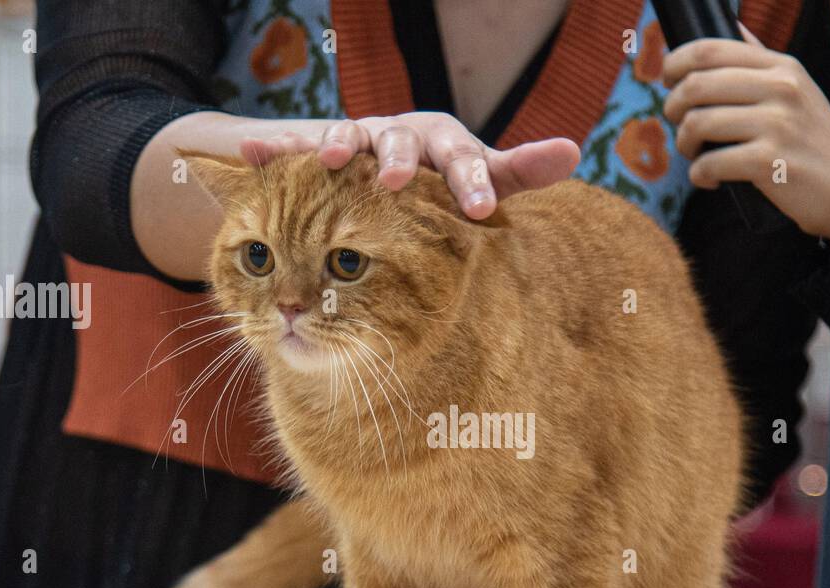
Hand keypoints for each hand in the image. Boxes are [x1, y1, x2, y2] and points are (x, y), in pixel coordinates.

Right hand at [239, 112, 580, 219]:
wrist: (383, 159)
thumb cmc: (440, 178)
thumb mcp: (480, 176)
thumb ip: (518, 171)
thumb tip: (574, 151)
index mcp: (444, 144)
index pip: (464, 160)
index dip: (470, 183)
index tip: (479, 211)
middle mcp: (401, 135)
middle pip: (402, 140)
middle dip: (398, 159)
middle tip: (394, 181)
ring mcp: (359, 138)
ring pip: (349, 135)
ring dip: (338, 144)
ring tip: (329, 161)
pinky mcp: (320, 145)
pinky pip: (296, 145)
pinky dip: (277, 149)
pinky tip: (255, 153)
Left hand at [661, 28, 829, 240]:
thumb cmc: (814, 144)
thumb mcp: (798, 91)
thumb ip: (762, 63)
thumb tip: (732, 27)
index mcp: (782, 67)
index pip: (710, 49)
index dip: (674, 63)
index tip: (667, 81)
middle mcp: (780, 89)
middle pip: (695, 85)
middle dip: (673, 108)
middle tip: (679, 126)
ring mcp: (776, 125)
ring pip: (697, 123)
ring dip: (684, 144)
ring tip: (695, 155)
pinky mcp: (769, 162)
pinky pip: (710, 163)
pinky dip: (699, 175)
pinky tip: (709, 180)